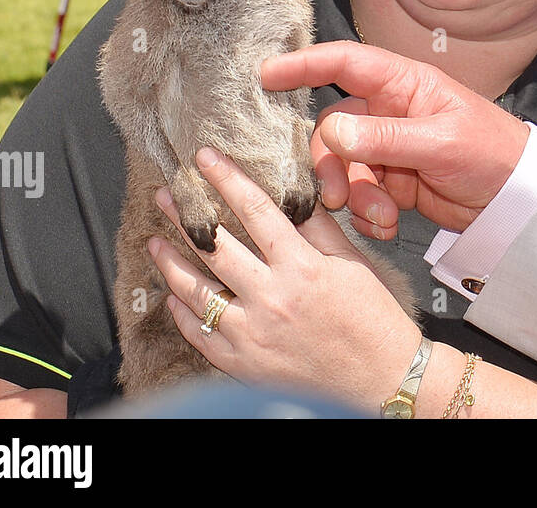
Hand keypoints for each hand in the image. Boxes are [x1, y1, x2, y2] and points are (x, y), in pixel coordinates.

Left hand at [149, 147, 420, 412]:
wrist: (380, 378)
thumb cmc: (373, 319)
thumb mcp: (351, 264)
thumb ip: (318, 229)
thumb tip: (292, 196)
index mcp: (302, 267)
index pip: (256, 211)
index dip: (227, 179)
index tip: (205, 158)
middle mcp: (272, 298)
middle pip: (215, 246)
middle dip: (186, 214)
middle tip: (167, 194)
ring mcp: (252, 333)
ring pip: (195, 290)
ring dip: (169, 262)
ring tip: (156, 241)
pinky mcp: (242, 363)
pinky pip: (199, 333)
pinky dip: (182, 312)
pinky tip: (174, 294)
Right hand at [260, 41, 528, 240]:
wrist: (518, 199)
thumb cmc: (492, 153)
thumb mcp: (441, 142)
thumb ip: (386, 137)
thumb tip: (332, 132)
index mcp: (403, 85)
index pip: (344, 63)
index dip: (303, 63)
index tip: (266, 74)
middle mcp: (391, 111)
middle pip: (333, 129)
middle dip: (330, 165)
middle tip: (336, 196)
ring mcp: (390, 147)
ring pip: (345, 167)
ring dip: (355, 196)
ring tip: (381, 216)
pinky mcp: (393, 182)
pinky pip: (360, 194)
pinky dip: (367, 212)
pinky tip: (388, 224)